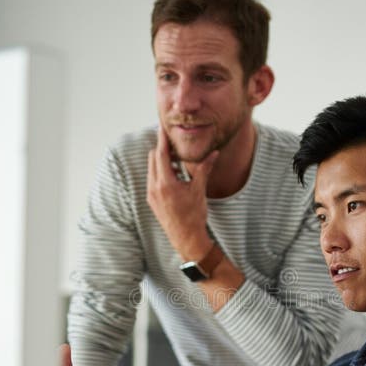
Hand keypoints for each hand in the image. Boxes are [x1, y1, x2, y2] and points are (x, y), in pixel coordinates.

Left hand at [147, 126, 217, 258]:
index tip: (163, 127)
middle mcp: (154, 188)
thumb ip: (204, 169)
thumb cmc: (194, 215)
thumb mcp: (199, 190)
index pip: (161, 154)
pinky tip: (175, 177)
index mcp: (166, 183)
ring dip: (162, 162)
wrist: (186, 238)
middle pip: (153, 158)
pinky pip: (153, 179)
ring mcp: (151, 194)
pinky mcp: (152, 200)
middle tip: (176, 145)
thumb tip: (214, 153)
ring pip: (152, 168)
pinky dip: (161, 173)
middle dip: (163, 149)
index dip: (163, 139)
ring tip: (178, 163)